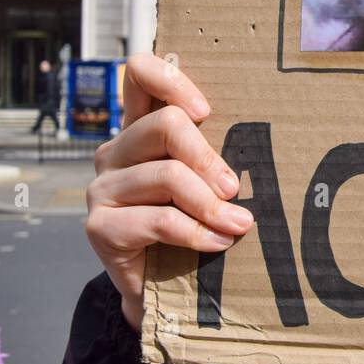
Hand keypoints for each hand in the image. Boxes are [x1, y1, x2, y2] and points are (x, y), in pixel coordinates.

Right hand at [85, 53, 253, 331]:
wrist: (162, 291)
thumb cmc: (192, 226)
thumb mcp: (205, 183)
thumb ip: (216, 155)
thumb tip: (264, 144)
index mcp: (140, 129)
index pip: (139, 72)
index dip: (172, 80)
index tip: (207, 112)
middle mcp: (115, 152)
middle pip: (165, 125)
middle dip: (209, 157)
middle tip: (235, 188)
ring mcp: (102, 188)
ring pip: (166, 175)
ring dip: (211, 204)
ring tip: (239, 223)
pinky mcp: (99, 226)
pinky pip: (159, 220)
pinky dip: (197, 232)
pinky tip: (218, 243)